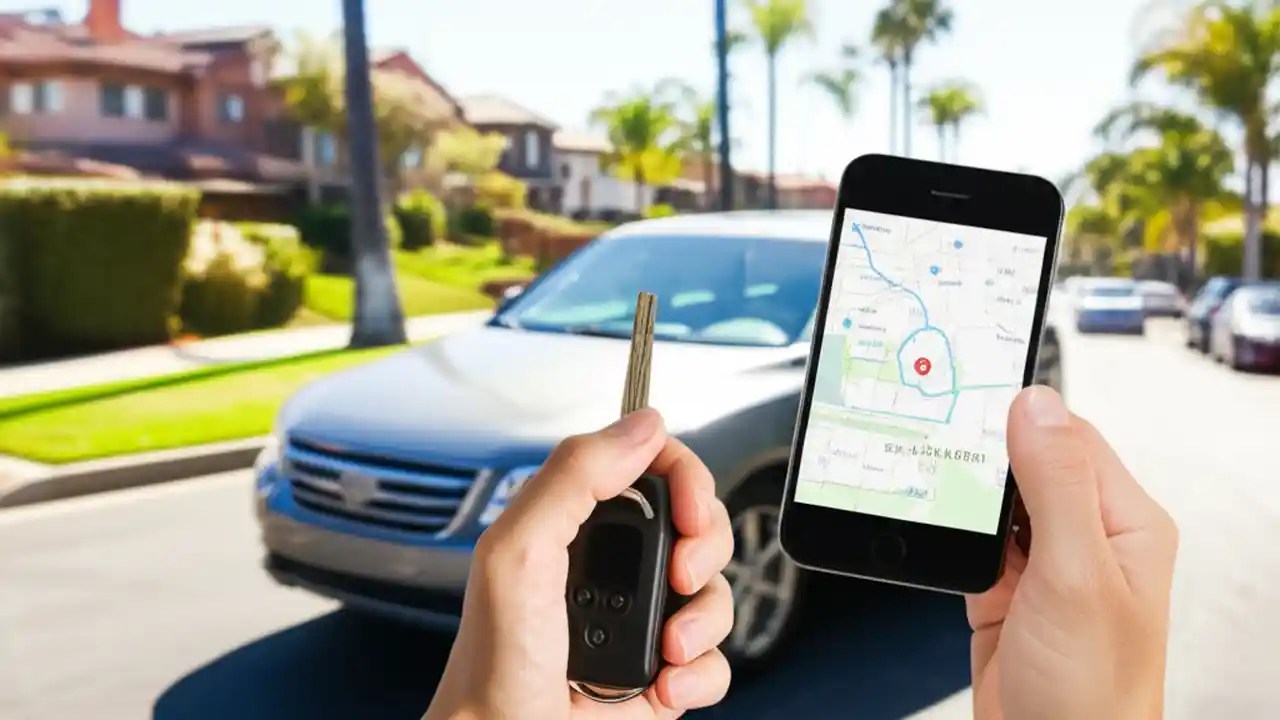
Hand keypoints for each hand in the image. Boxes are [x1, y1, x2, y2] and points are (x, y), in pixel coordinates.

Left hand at [424, 408, 734, 719]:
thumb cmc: (493, 666)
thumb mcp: (519, 551)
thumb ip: (575, 476)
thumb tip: (643, 426)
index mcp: (576, 522)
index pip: (652, 466)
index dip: (685, 477)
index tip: (689, 510)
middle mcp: (613, 565)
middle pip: (699, 522)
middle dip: (706, 548)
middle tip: (680, 577)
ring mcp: (640, 617)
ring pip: (717, 590)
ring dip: (706, 621)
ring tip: (667, 649)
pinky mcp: (662, 669)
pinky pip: (716, 657)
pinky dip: (702, 673)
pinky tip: (666, 685)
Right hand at [967, 386, 1178, 718]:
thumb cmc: (1090, 694)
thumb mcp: (1075, 574)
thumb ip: (1056, 485)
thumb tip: (1036, 406)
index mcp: (1125, 524)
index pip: (1072, 439)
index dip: (1022, 418)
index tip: (971, 400)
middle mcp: (1087, 539)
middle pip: (1027, 465)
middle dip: (984, 457)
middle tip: (938, 441)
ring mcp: (1044, 567)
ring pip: (995, 503)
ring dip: (964, 496)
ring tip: (931, 484)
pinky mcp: (1005, 591)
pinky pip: (973, 543)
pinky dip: (951, 534)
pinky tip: (935, 529)